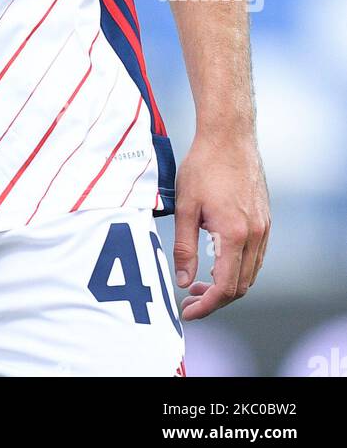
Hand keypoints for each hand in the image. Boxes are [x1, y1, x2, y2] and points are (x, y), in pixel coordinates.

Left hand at [173, 130, 269, 320]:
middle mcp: (255, 235)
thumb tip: (183, 281)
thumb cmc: (203, 166)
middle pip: (241, 286)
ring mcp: (263, 227)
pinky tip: (217, 259)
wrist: (229, 136)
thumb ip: (184, 247)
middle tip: (189, 297)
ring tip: (199, 280)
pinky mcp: (264, 219)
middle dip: (215, 298)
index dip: (207, 305)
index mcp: (234, 235)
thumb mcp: (185, 207)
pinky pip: (255, 256)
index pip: (226, 287)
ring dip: (227, 283)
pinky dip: (237, 267)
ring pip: (250, 273)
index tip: (188, 310)